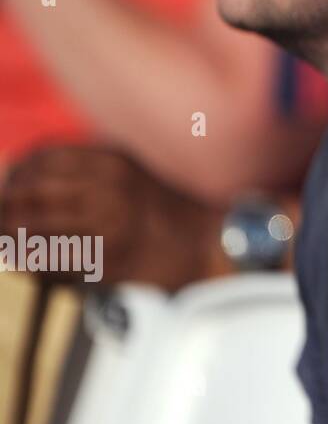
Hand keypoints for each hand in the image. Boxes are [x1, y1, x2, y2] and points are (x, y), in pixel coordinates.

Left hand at [0, 145, 228, 290]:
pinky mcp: (105, 260)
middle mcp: (107, 186)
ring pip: (29, 228)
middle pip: (28, 192)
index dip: (15, 174)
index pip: (39, 158)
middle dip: (6, 210)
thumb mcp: (132, 174)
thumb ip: (85, 172)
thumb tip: (20, 173)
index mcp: (112, 161)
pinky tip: (30, 265)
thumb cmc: (168, 213)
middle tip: (4, 223)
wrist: (211, 247)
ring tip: (10, 245)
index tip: (10, 190)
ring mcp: (106, 223)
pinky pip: (47, 262)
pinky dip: (30, 264)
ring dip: (11, 239)